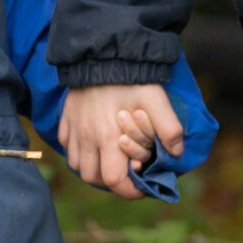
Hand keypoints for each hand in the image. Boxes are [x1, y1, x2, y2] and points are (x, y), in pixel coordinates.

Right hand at [56, 83, 183, 200]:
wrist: (103, 51)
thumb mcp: (157, 100)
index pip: (114, 180)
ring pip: (76, 165)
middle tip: (127, 175)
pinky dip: (79, 152)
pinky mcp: (66, 118)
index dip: (129, 191)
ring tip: (110, 162)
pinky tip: (93, 144)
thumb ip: (169, 128)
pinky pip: (67, 146)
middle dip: (111, 182)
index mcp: (108, 137)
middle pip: (92, 177)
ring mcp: (74, 128)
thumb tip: (176, 153)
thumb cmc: (132, 77)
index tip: (141, 188)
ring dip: (93, 169)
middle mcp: (87, 137)